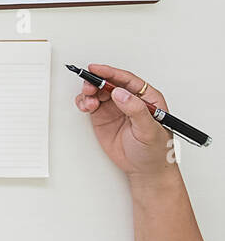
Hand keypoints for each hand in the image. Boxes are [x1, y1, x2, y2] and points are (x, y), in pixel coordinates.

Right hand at [74, 64, 177, 183]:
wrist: (145, 171)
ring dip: (89, 92)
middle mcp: (130, 100)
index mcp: (147, 98)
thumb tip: (120, 93)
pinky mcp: (103, 117)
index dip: (110, 72)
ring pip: (98, 91)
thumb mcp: (148, 130)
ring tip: (88, 101)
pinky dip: (84, 102)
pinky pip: (90, 103)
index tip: (96, 69)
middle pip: (109, 82)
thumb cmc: (155, 151)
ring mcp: (115, 108)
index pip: (127, 80)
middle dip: (96, 82)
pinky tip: (86, 107)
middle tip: (88, 87)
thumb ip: (136, 110)